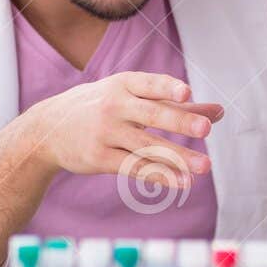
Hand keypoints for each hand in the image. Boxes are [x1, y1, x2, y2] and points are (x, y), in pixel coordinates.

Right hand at [23, 71, 223, 187]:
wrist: (47, 129)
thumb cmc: (99, 107)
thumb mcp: (130, 96)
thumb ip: (175, 104)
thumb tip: (219, 112)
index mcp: (123, 84)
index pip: (149, 84)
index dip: (167, 88)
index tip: (186, 94)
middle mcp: (114, 106)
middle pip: (151, 114)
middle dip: (179, 121)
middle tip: (205, 129)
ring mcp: (105, 133)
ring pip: (146, 146)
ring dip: (177, 158)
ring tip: (204, 167)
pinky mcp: (100, 158)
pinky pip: (134, 167)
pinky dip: (160, 176)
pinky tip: (182, 182)